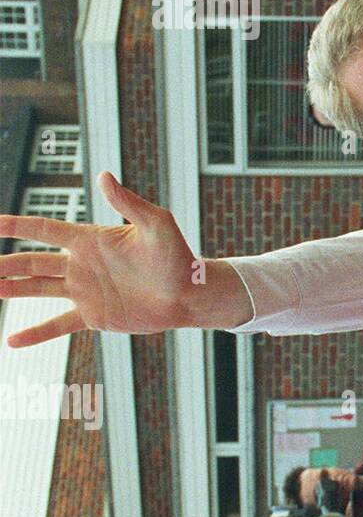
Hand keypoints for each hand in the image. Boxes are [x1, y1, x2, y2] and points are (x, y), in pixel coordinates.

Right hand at [0, 172, 251, 346]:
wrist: (191, 293)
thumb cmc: (178, 255)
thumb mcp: (156, 224)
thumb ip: (128, 202)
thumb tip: (103, 175)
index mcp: (91, 240)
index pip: (44, 230)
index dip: (15, 226)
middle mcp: (81, 264)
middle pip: (31, 262)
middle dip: (3, 263)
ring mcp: (85, 291)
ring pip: (36, 290)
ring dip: (9, 290)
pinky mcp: (93, 316)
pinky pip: (58, 324)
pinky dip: (36, 333)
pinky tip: (12, 341)